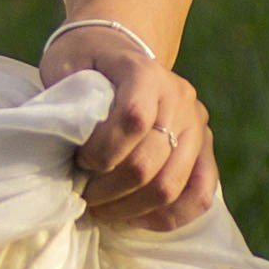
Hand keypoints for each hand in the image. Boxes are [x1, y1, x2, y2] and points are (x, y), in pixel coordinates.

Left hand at [63, 51, 217, 230]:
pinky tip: (137, 218)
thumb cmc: (84, 63)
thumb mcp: (64, 64)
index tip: (79, 161)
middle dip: (109, 190)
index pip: (133, 120)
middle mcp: (178, 98)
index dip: (102, 152)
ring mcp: (196, 125)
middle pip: (150, 162)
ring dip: (130, 208)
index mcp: (144, 72)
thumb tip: (68, 144)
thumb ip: (68, 99)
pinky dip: (168, 216)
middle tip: (83, 197)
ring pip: (172, 185)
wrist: (116, 50)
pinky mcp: (204, 148)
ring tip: (102, 209)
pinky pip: (200, 194)